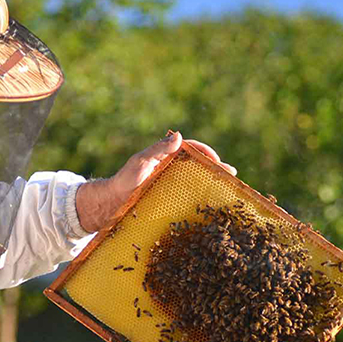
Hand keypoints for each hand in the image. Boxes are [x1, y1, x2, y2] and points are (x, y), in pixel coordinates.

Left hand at [75, 131, 235, 232]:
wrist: (111, 203)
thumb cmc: (124, 180)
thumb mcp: (140, 163)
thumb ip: (157, 149)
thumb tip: (178, 136)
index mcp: (165, 155)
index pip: (190, 148)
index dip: (205, 152)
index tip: (216, 161)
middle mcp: (170, 168)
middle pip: (197, 164)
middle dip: (214, 167)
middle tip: (231, 175)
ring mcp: (169, 183)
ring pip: (195, 179)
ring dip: (211, 181)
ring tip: (227, 188)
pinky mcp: (167, 196)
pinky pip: (187, 194)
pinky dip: (200, 196)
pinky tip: (210, 205)